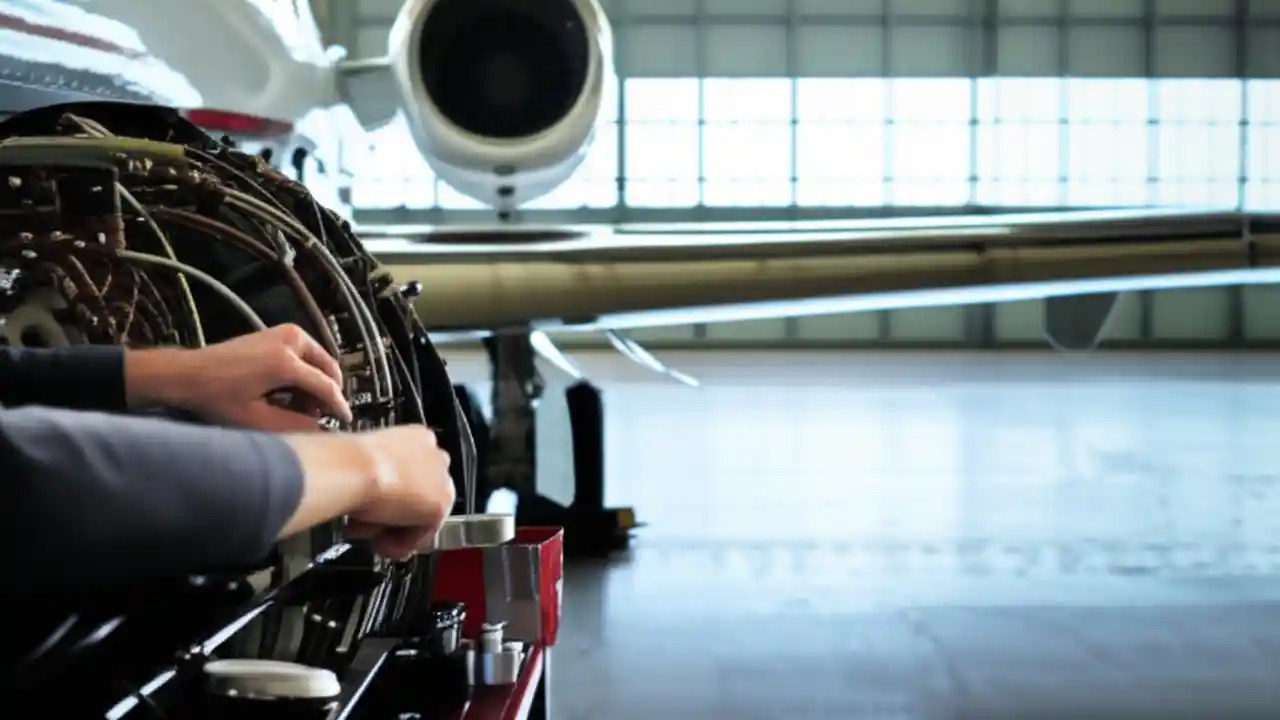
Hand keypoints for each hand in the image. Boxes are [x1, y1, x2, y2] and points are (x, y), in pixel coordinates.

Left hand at [126, 324, 352, 431]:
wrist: (188, 374)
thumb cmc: (217, 398)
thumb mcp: (256, 419)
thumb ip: (294, 425)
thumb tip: (320, 427)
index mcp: (286, 363)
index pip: (326, 386)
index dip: (338, 406)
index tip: (345, 419)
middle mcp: (290, 341)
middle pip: (327, 368)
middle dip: (327, 392)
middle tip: (318, 415)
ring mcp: (284, 332)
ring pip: (318, 360)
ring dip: (315, 382)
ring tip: (300, 405)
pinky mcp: (277, 332)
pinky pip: (305, 353)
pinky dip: (305, 371)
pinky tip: (289, 391)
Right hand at [346, 425, 455, 559]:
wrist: (353, 468)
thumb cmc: (347, 462)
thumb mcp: (364, 465)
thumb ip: (377, 479)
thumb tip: (372, 502)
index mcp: (418, 438)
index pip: (414, 474)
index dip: (392, 497)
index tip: (375, 507)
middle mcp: (436, 456)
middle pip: (419, 497)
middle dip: (395, 517)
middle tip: (367, 525)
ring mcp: (442, 481)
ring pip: (422, 517)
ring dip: (395, 531)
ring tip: (368, 533)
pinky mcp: (440, 505)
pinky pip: (423, 534)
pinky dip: (401, 543)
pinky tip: (380, 541)